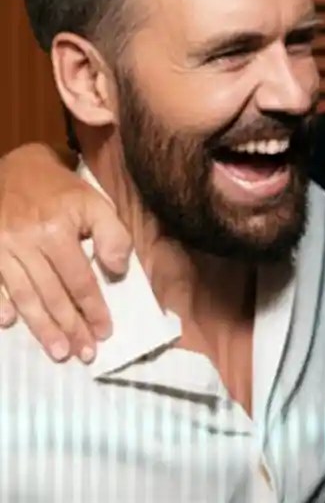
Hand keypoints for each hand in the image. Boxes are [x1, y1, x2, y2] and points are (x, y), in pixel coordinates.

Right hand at [0, 143, 129, 361]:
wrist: (17, 167)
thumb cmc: (62, 191)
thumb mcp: (95, 203)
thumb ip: (112, 235)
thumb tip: (116, 269)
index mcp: (55, 231)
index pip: (79, 280)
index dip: (93, 308)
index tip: (104, 332)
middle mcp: (25, 243)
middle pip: (51, 294)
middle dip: (69, 327)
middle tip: (83, 354)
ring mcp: (1, 248)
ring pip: (24, 296)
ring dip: (40, 327)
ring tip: (58, 351)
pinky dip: (0, 304)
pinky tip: (8, 324)